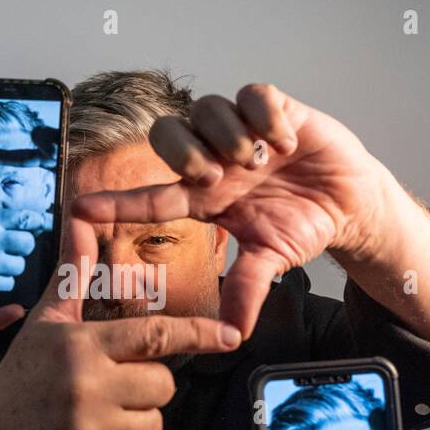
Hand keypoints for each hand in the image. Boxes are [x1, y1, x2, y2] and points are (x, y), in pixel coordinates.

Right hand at [0, 215, 240, 429]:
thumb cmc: (23, 375)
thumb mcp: (46, 323)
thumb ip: (74, 276)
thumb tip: (81, 218)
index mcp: (80, 346)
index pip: (155, 335)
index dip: (199, 334)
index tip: (232, 336)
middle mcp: (86, 387)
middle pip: (163, 386)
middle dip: (147, 387)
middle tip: (111, 389)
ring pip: (155, 425)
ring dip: (136, 423)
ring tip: (97, 418)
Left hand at [72, 83, 415, 335]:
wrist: (349, 203)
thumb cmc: (302, 226)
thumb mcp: (272, 259)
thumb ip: (248, 288)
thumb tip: (234, 334)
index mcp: (205, 197)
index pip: (151, 198)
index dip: (116, 204)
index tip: (80, 210)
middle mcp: (215, 159)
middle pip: (168, 136)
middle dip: (186, 154)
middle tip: (218, 178)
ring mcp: (242, 131)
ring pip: (206, 108)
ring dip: (228, 136)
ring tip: (260, 161)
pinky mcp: (275, 109)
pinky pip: (253, 94)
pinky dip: (266, 117)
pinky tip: (286, 142)